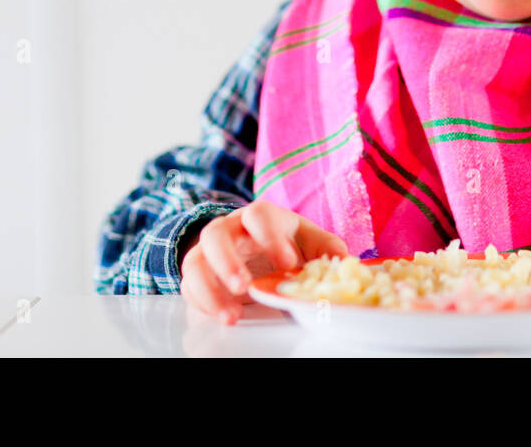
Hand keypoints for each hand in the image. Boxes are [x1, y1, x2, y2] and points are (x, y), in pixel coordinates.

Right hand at [180, 200, 348, 324]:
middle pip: (215, 234)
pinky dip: (203, 302)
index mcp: (260, 215)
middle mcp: (229, 228)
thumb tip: (342, 258)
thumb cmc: (284, 239)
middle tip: (245, 286)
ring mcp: (209, 249)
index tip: (288, 263)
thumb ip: (325, 246)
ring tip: (231, 316)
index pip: (259, 215)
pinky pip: (189, 284)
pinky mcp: (198, 271)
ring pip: (195, 261)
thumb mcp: (306, 238)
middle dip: (228, 261)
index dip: (271, 237)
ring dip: (209, 288)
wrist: (254, 243)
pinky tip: (224, 315)